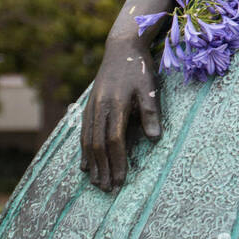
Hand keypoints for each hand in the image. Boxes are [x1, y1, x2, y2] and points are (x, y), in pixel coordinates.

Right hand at [80, 35, 161, 190]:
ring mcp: (92, 106)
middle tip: (106, 189)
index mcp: (116, 104)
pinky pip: (84, 132)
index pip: (115, 140)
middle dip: (103, 169)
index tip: (121, 180)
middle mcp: (100, 107)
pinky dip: (84, 150)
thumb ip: (151, 113)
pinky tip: (85, 163)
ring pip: (88, 140)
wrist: (122, 48)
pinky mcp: (90, 105)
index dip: (117, 162)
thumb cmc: (139, 69)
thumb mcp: (150, 88)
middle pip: (99, 144)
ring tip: (95, 182)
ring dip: (92, 163)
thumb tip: (154, 139)